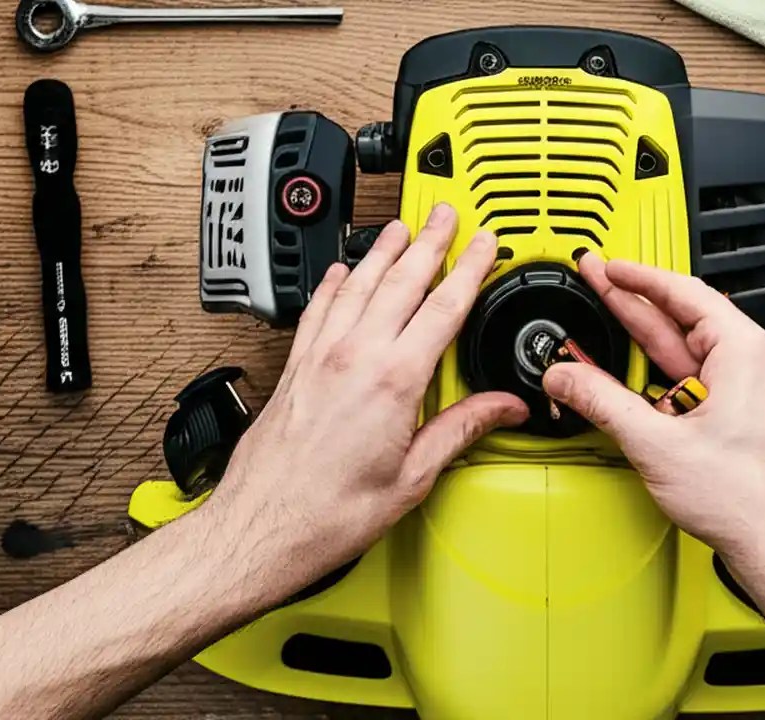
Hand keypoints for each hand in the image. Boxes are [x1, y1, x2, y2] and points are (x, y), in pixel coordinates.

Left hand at [204, 204, 527, 597]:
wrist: (261, 529)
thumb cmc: (329, 513)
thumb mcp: (414, 478)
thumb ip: (461, 431)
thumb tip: (503, 408)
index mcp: (393, 380)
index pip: (444, 307)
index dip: (470, 269)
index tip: (486, 244)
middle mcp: (353, 357)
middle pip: (400, 280)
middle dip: (430, 242)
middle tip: (447, 214)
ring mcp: (319, 357)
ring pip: (357, 284)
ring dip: (382, 251)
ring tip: (401, 227)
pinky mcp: (294, 368)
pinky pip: (317, 309)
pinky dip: (333, 284)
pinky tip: (340, 271)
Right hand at [542, 254, 764, 570]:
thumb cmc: (746, 498)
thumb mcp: (658, 444)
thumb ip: (603, 403)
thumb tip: (565, 377)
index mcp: (743, 352)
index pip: (685, 292)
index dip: (639, 276)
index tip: (609, 266)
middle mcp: (748, 363)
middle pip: (679, 316)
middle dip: (630, 299)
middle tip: (593, 278)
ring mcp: (741, 387)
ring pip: (679, 348)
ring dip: (638, 336)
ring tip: (598, 314)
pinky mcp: (731, 411)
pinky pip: (685, 376)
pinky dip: (650, 371)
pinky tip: (620, 371)